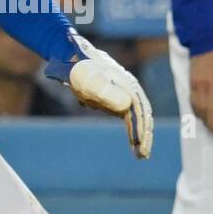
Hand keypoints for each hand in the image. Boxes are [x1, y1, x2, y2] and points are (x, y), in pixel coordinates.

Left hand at [46, 33, 152, 157]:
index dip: (141, 132)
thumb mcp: (90, 82)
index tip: (140, 150)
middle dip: (143, 136)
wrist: (69, 56)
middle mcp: (128, 89)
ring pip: (135, 116)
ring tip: (137, 153)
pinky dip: (129, 127)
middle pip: (142, 116)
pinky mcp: (113, 94)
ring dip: (137, 134)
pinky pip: (126, 114)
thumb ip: (106, 92)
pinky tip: (129, 140)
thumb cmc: (79, 70)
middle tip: (142, 157)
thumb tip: (126, 106)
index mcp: (127, 86)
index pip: (139, 113)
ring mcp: (122, 92)